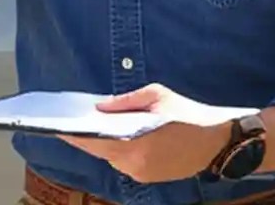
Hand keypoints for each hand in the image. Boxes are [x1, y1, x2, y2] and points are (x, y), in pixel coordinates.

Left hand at [57, 84, 231, 183]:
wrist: (218, 141)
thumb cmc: (189, 114)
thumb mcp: (157, 96)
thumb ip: (125, 101)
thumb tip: (100, 107)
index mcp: (134, 144)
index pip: (94, 140)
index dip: (74, 133)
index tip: (56, 126)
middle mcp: (134, 164)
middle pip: (99, 151)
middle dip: (86, 136)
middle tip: (70, 122)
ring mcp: (141, 174)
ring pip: (112, 158)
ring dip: (103, 143)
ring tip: (90, 126)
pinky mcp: (148, 177)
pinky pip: (125, 163)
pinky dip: (118, 150)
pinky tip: (114, 136)